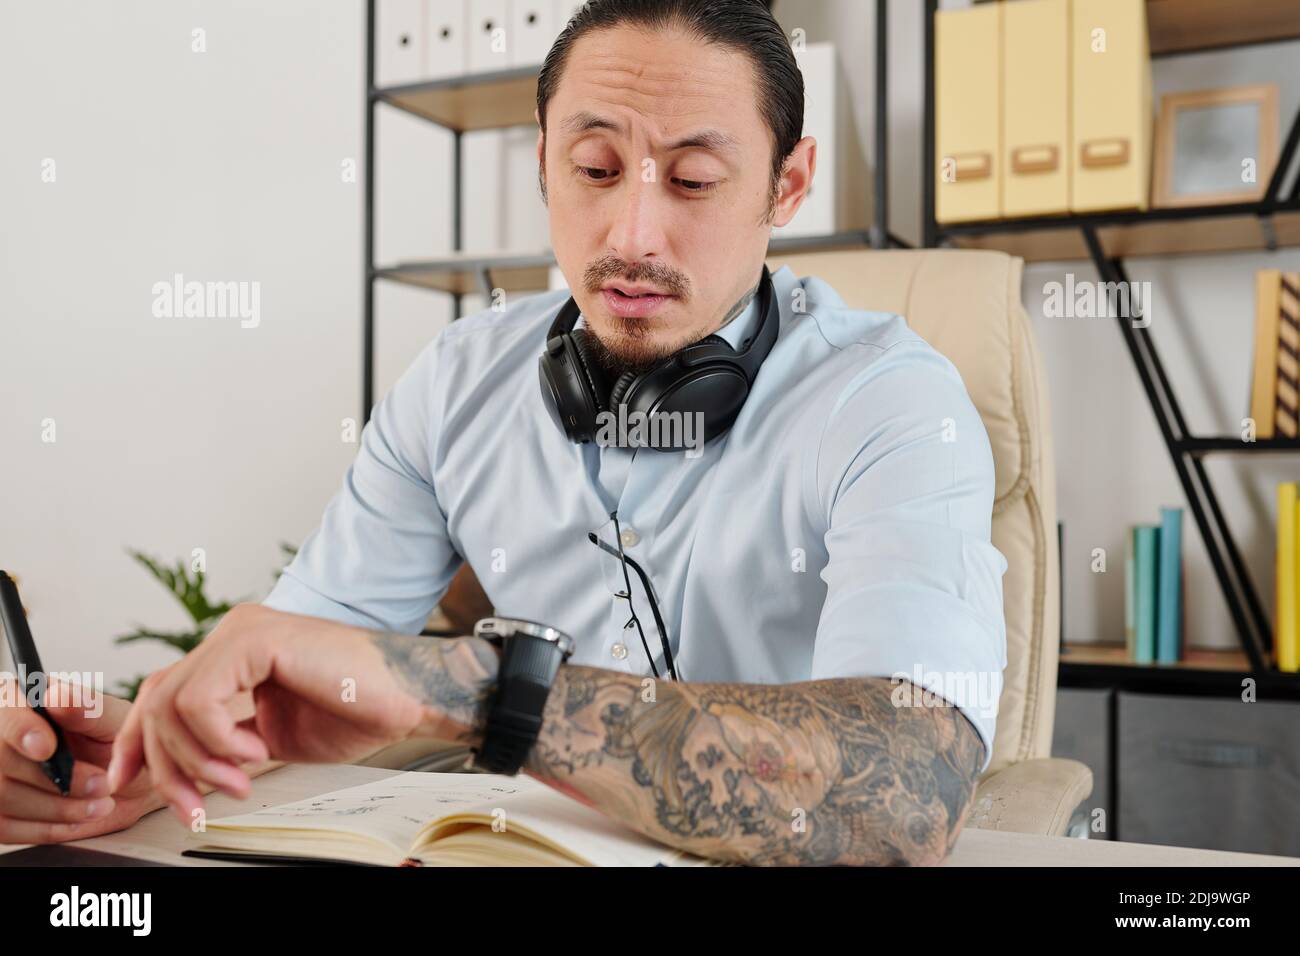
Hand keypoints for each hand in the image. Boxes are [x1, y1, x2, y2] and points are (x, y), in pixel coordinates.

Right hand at [0, 677, 159, 843]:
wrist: (129, 781)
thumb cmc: (117, 742)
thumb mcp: (115, 721)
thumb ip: (89, 709)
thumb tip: (59, 696)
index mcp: (26, 701)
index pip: (7, 710)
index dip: (21, 730)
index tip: (47, 748)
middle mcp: (4, 736)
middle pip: (1, 759)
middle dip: (53, 779)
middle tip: (102, 784)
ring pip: (4, 797)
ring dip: (58, 808)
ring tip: (102, 804)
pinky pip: (7, 828)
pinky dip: (50, 827)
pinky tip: (81, 818)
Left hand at [106, 603, 488, 824]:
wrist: (408, 695)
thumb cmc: (360, 710)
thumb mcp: (271, 735)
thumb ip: (225, 740)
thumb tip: (181, 770)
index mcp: (235, 655)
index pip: (161, 693)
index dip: (137, 742)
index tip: (129, 783)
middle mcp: (232, 636)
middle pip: (156, 702)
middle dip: (167, 768)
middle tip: (199, 805)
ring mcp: (241, 633)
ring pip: (169, 704)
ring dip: (197, 760)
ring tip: (241, 779)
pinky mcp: (253, 640)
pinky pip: (198, 700)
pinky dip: (216, 739)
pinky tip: (255, 752)